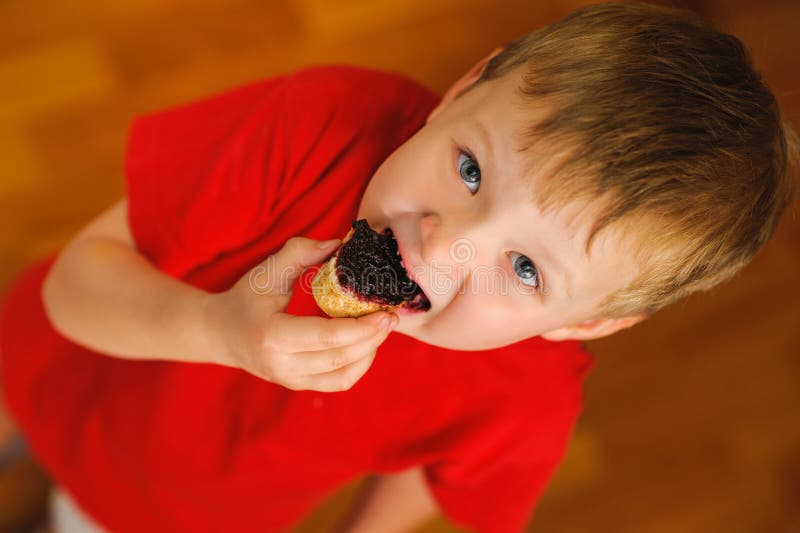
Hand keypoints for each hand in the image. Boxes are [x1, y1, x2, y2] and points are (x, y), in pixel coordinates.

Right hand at [202, 236, 397, 391]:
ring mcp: (290, 379)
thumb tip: (340, 244)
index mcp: (272, 336)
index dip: (362, 327)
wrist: (222, 333)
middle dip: (373, 338)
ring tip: (381, 328)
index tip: (385, 312)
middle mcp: (281, 364)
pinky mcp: (299, 385)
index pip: (327, 336)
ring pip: (344, 375)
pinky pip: (339, 382)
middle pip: (340, 357)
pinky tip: (366, 343)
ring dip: (370, 351)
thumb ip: (301, 252)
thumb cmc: (246, 297)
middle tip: (392, 316)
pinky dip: (359, 364)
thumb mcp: (267, 271)